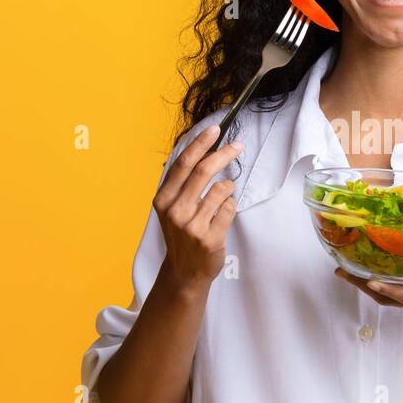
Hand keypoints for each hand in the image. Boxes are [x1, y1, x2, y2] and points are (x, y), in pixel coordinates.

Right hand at [153, 124, 243, 288]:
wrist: (184, 272)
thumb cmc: (182, 235)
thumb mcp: (172, 209)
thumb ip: (183, 184)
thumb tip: (203, 151)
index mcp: (163, 200)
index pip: (182, 164)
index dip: (200, 144)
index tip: (214, 129)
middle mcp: (175, 211)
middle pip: (203, 171)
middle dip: (224, 154)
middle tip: (238, 145)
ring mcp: (192, 226)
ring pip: (222, 190)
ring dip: (228, 188)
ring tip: (222, 198)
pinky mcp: (209, 238)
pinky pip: (230, 209)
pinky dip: (230, 207)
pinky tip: (222, 216)